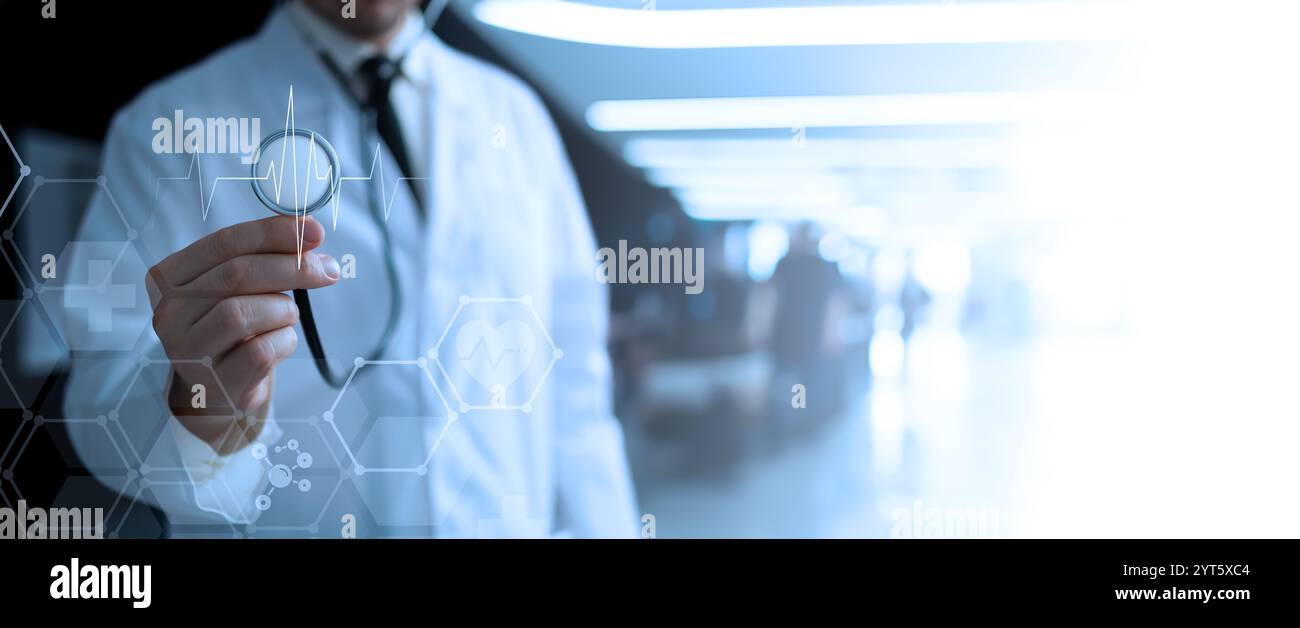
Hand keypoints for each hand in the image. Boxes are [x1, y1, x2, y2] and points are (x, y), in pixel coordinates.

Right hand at [146, 216, 338, 453]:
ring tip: (288, 316)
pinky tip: (281, 340)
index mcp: (168, 277)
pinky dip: (284, 340)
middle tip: (328, 270)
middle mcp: (168, 313)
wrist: (215, 389)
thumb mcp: (235, 286)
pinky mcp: (214, 383)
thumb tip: (312, 234)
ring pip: (242, 313)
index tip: (315, 231)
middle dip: (291, 267)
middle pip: (236, 275)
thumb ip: (264, 255)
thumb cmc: (230, 327)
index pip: (224, 243)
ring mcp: (187, 352)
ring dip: (282, 309)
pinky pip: (260, 352)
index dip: (274, 233)